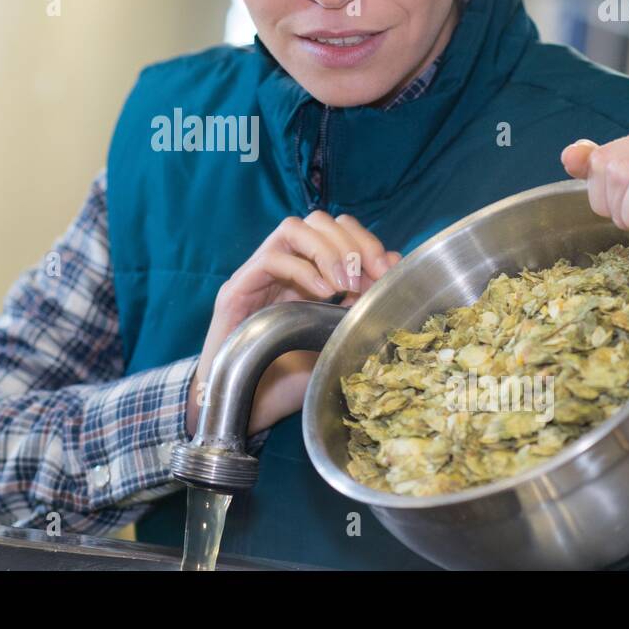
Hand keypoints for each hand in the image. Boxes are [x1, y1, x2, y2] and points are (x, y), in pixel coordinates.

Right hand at [186, 211, 402, 437]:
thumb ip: (360, 304)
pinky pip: (269, 260)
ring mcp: (257, 275)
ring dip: (326, 250)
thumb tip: (392, 267)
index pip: (338, 230)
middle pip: (318, 220)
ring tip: (344, 284)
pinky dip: (301, 269)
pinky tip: (322, 293)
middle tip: (367, 276)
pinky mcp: (236, 290)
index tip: (385, 272)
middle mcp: (282, 266)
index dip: (365, 242)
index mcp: (308, 272)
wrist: (245, 408)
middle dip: (350, 242)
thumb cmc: (289, 379)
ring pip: (292, 228)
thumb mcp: (337, 338)